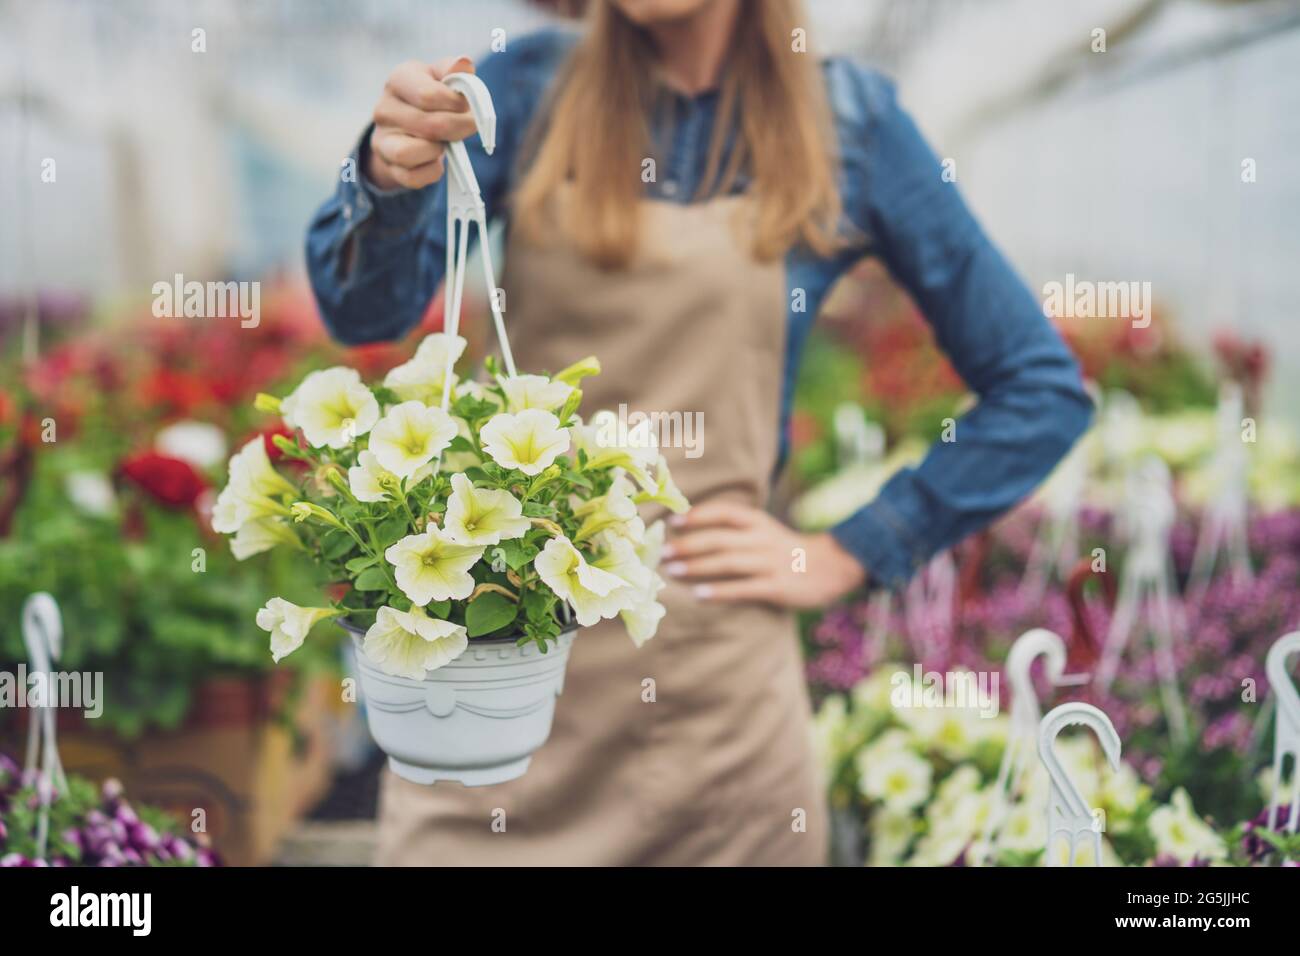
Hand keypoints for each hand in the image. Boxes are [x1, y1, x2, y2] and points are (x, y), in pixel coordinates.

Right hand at [365, 56, 479, 190]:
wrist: (405, 127)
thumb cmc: (430, 99)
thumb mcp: (440, 78)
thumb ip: (454, 71)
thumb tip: (464, 64)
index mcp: (398, 80)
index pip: (429, 95)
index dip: (457, 104)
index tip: (467, 106)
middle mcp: (384, 108)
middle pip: (429, 125)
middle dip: (459, 128)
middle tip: (471, 126)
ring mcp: (382, 139)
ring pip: (412, 153)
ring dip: (438, 150)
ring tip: (446, 142)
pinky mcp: (388, 165)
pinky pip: (413, 177)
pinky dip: (431, 171)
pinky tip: (437, 160)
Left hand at [661, 501, 867, 608]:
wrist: (833, 566)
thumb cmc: (787, 550)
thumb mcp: (765, 530)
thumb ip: (736, 529)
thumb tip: (691, 531)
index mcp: (758, 522)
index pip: (724, 512)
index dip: (698, 515)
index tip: (673, 522)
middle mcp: (762, 539)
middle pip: (719, 539)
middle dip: (688, 545)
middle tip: (663, 553)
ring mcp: (770, 563)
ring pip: (728, 563)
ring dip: (697, 567)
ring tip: (673, 572)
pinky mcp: (777, 587)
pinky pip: (744, 588)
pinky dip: (720, 591)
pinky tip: (699, 595)